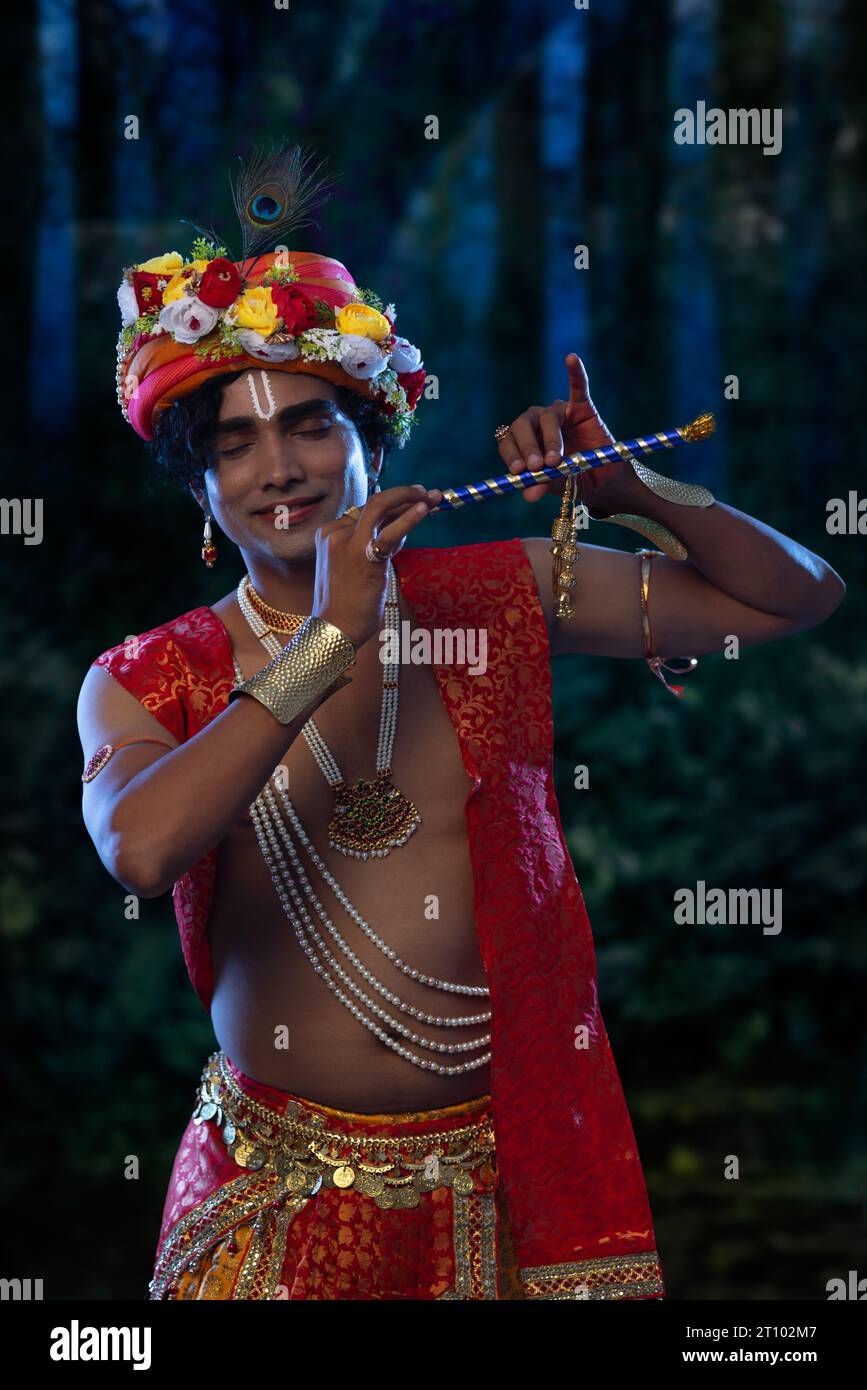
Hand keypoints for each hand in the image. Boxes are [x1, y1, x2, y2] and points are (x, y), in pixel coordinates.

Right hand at [312, 484, 441, 647]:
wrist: (334, 630)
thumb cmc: (346, 605)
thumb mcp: (355, 567)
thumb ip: (372, 545)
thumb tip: (398, 526)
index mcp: (329, 534)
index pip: (366, 512)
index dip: (395, 508)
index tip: (414, 504)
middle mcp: (336, 534)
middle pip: (373, 503)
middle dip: (403, 493)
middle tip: (425, 491)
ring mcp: (347, 544)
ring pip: (380, 508)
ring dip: (409, 498)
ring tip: (433, 496)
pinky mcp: (364, 559)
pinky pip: (389, 533)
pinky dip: (409, 518)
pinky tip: (424, 509)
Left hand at [496, 353, 642, 516]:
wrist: (604, 480)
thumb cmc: (574, 480)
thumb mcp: (557, 485)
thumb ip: (543, 485)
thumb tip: (527, 496)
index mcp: (524, 441)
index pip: (508, 441)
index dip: (511, 455)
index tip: (519, 472)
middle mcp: (537, 423)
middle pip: (523, 425)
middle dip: (528, 447)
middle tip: (537, 467)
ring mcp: (560, 413)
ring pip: (547, 418)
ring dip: (550, 440)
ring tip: (555, 461)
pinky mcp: (582, 407)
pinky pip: (579, 387)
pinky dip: (575, 373)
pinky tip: (571, 359)